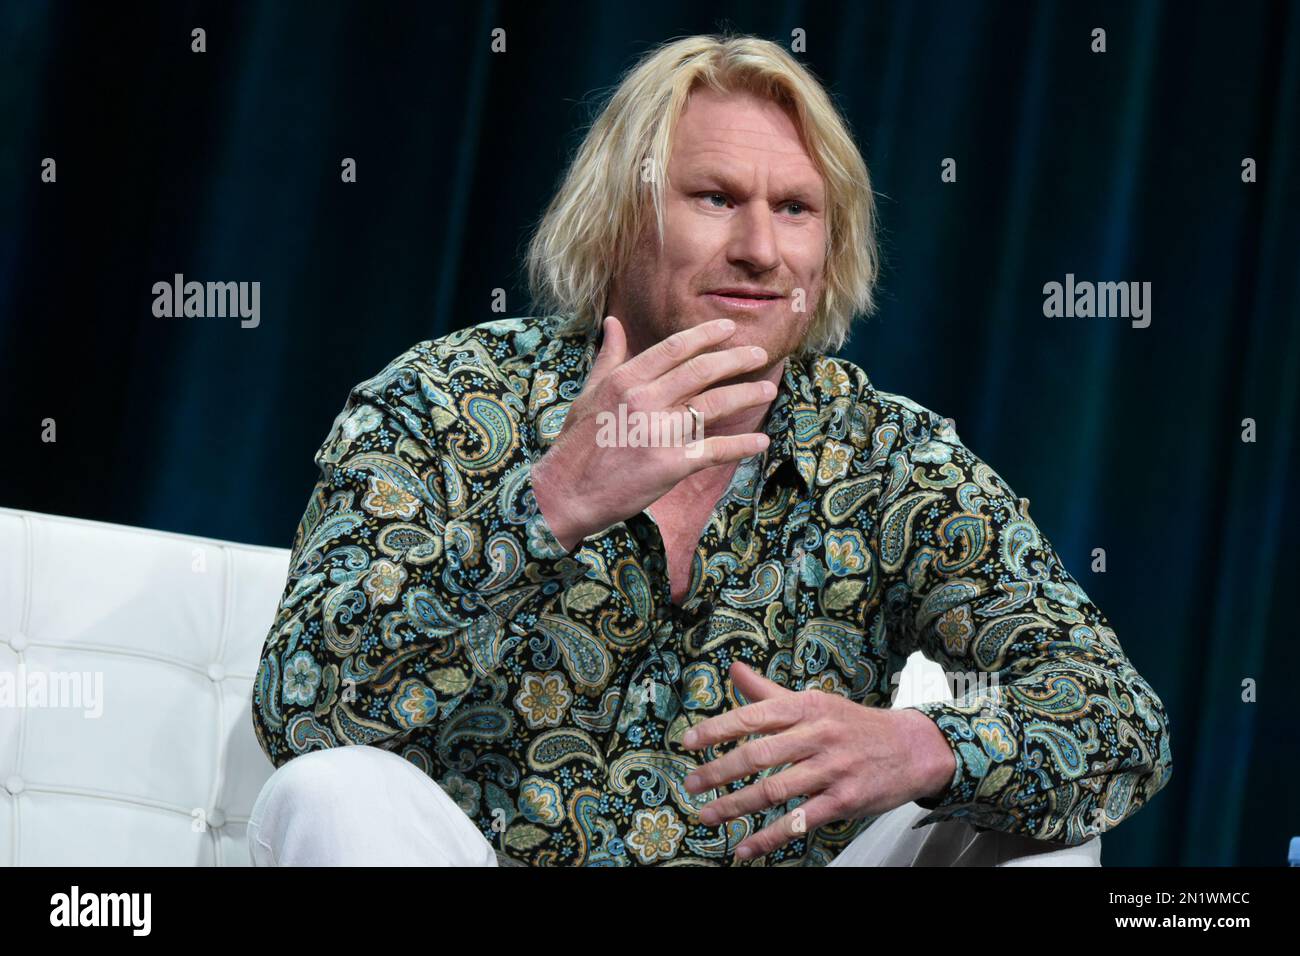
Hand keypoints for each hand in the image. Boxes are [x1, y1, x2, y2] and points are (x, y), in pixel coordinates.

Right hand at [532, 315, 775, 549]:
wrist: (565, 493)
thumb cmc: (577, 444)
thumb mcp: (589, 393)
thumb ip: (608, 357)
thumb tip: (613, 322)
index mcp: (625, 380)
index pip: (674, 349)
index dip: (706, 336)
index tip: (729, 329)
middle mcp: (643, 400)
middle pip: (701, 371)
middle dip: (735, 360)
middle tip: (758, 354)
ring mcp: (657, 432)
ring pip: (713, 405)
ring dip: (746, 395)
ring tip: (768, 389)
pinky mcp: (669, 464)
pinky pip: (714, 449)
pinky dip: (741, 446)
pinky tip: (761, 442)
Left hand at [681, 661, 956, 860]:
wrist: (914, 748)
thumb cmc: (854, 724)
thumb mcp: (815, 701)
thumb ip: (770, 691)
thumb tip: (734, 670)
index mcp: (806, 707)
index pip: (753, 716)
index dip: (717, 729)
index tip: (688, 742)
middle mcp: (817, 735)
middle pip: (759, 754)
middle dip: (719, 771)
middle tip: (692, 785)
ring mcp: (832, 769)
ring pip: (774, 789)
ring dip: (737, 806)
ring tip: (709, 816)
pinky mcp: (844, 800)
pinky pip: (799, 821)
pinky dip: (769, 838)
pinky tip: (746, 848)